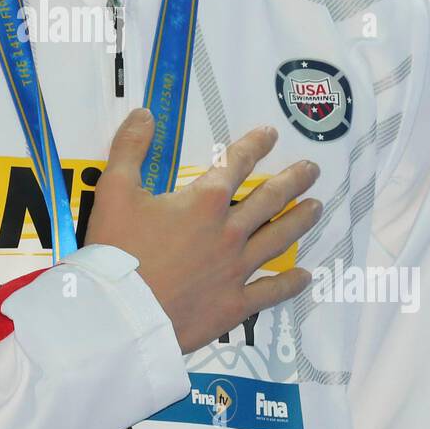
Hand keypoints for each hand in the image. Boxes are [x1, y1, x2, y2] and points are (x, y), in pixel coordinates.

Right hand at [83, 108, 320, 353]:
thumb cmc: (116, 250)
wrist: (121, 313)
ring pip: (278, 240)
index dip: (255, 145)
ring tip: (317, 208)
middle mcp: (229, 232)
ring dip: (300, 221)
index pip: (236, 164)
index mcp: (204, 201)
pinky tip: (304, 276)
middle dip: (293, 181)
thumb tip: (144, 114)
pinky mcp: (234, 305)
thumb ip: (130, 148)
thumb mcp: (113, 189)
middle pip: (270, 200)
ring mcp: (236, 270)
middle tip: (312, 171)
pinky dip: (289, 283)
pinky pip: (270, 291)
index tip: (271, 134)